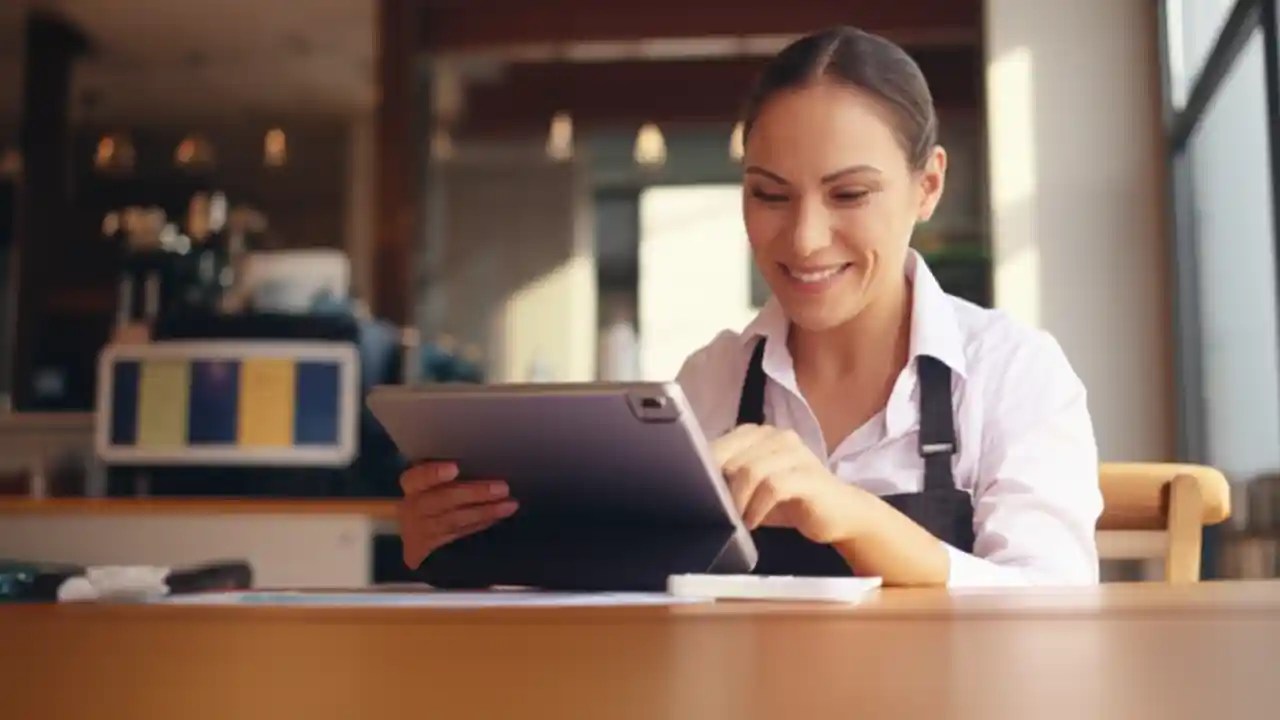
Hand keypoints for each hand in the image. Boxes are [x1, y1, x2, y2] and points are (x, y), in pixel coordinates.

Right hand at [398, 461, 518, 568]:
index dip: (433, 473)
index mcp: (412, 486)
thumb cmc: (428, 495)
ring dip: (485, 512)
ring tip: (509, 505)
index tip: (455, 468)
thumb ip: (447, 473)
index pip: (417, 478)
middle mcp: (413, 508)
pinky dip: (481, 523)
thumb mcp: (429, 481)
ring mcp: (423, 530)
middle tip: (502, 488)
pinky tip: (499, 516)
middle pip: (442, 500)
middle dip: (473, 494)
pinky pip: (461, 533)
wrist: (408, 536)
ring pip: (455, 520)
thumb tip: (481, 458)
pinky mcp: (434, 546)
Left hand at [711, 424, 859, 543]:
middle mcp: (777, 436)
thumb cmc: (792, 501)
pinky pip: (772, 486)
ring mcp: (795, 453)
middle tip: (719, 512)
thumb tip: (694, 485)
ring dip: (738, 500)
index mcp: (759, 434)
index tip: (699, 495)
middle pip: (731, 457)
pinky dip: (757, 507)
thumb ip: (731, 478)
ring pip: (750, 470)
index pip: (719, 444)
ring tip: (737, 519)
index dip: (704, 470)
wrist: (841, 513)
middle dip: (720, 488)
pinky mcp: (808, 475)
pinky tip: (754, 521)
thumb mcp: (755, 488)